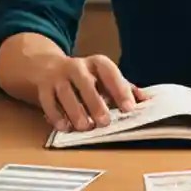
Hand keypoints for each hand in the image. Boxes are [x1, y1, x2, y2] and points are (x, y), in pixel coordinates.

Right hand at [30, 53, 147, 132]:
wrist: (48, 67)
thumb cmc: (85, 77)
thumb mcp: (104, 78)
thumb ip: (124, 88)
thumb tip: (146, 100)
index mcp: (97, 63)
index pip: (110, 73)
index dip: (120, 90)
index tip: (129, 107)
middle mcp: (77, 67)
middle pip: (85, 83)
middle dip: (95, 103)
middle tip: (105, 121)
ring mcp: (58, 77)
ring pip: (65, 93)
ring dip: (76, 111)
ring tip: (85, 126)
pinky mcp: (43, 88)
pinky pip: (48, 102)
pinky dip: (56, 115)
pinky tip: (65, 126)